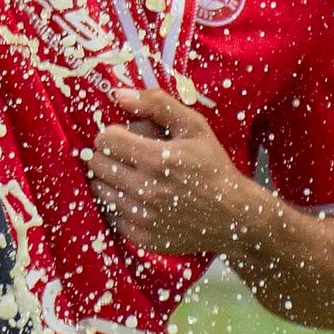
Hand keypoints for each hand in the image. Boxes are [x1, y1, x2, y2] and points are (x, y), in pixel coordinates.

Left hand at [86, 88, 266, 255]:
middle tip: (125, 156)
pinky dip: (118, 207)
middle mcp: (146, 191)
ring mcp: (144, 218)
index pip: (105, 140)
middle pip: (97, 166)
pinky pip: (112, 218)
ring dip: (110, 181)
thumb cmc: (212, 166)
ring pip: (101, 192)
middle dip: (107, 156)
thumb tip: (118, 94)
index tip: (124, 137)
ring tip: (131, 176)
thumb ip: (156, 104)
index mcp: (155, 159)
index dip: (112, 134)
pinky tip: (137, 199)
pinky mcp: (145, 239)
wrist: (235, 215)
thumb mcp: (193, 126)